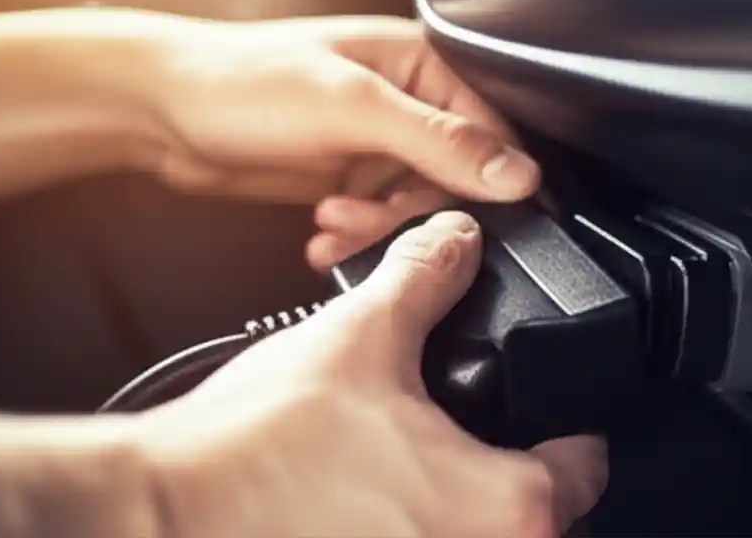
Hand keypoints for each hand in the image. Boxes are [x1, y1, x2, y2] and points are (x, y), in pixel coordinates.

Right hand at [134, 211, 607, 537]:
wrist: (166, 515)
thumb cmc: (260, 451)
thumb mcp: (362, 336)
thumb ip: (426, 279)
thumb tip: (456, 242)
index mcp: (513, 509)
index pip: (586, 464)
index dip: (566, 422)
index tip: (541, 413)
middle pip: (543, 518)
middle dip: (513, 472)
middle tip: (468, 436)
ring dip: (464, 513)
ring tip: (412, 472)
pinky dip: (414, 534)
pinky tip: (370, 509)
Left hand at [151, 16, 538, 267]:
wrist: (159, 112)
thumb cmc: (243, 83)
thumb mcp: (352, 109)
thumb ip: (439, 143)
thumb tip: (516, 173)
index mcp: (422, 64)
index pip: (493, 133)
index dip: (484, 183)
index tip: (463, 218)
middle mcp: (406, 104)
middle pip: (458, 181)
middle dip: (414, 211)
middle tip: (371, 215)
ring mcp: (376, 143)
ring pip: (416, 208)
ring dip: (379, 228)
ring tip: (335, 223)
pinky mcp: (348, 178)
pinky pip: (379, 221)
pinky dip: (355, 237)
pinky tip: (323, 235)